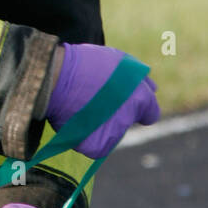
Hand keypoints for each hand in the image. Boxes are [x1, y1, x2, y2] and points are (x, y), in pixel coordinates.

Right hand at [46, 43, 159, 157]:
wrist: (56, 77)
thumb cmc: (83, 63)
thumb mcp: (118, 61)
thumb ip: (136, 78)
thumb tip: (151, 88)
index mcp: (141, 97)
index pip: (151, 112)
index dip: (138, 110)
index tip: (127, 107)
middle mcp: (131, 116)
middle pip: (127, 122)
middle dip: (117, 115)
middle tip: (97, 105)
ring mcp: (115, 133)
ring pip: (110, 134)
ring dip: (101, 126)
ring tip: (81, 110)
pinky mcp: (98, 146)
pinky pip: (95, 146)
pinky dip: (86, 138)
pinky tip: (75, 122)